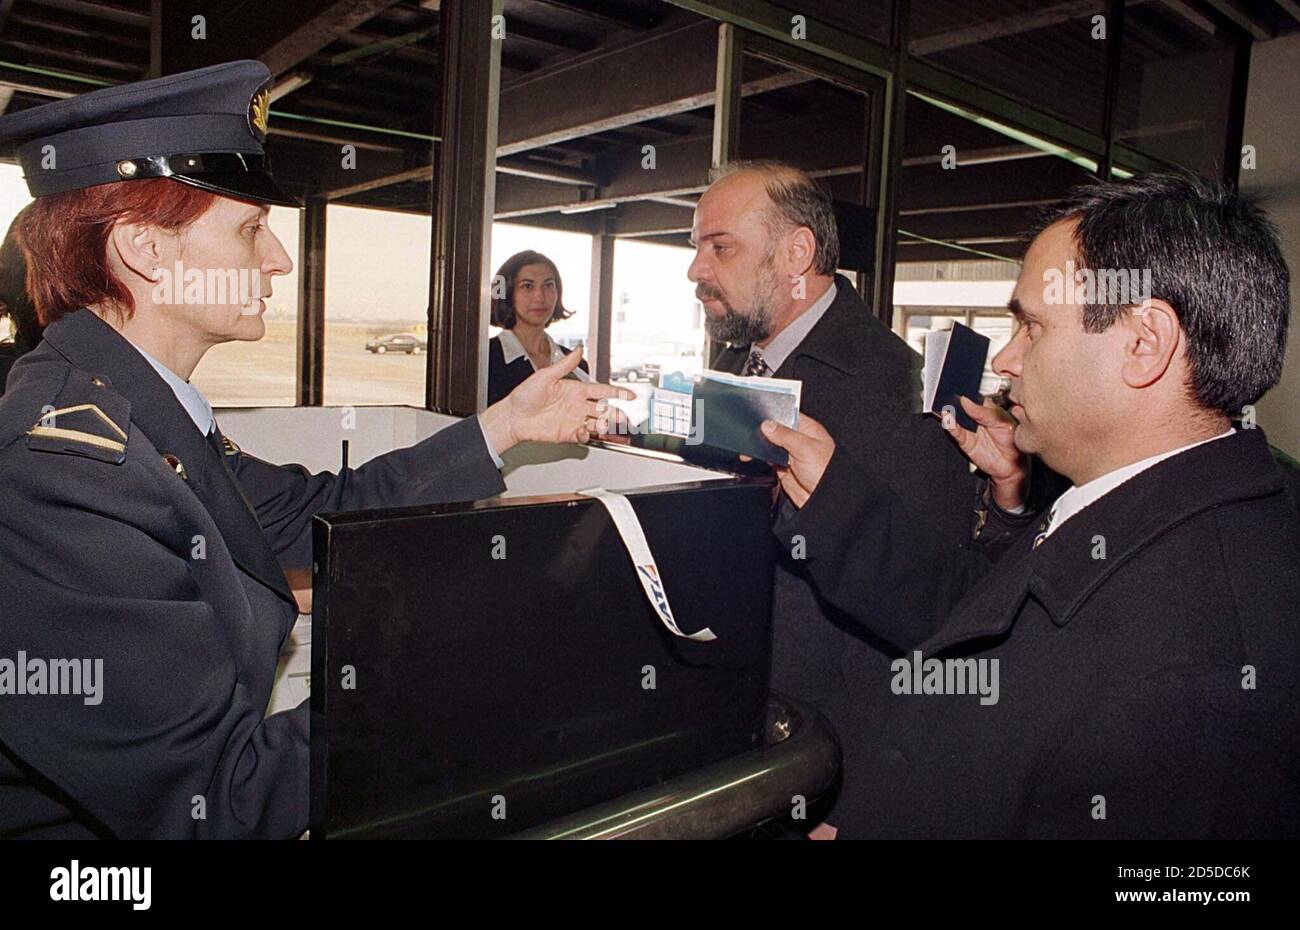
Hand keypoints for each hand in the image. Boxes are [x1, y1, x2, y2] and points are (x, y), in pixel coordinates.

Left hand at [481, 348, 631, 451]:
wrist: (513, 417)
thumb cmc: (525, 395)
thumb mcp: (545, 375)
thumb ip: (565, 364)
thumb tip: (578, 349)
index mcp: (575, 390)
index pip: (602, 390)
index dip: (617, 393)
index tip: (630, 395)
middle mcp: (577, 405)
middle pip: (604, 409)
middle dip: (617, 414)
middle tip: (625, 419)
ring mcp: (573, 420)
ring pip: (597, 423)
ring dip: (605, 425)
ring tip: (606, 426)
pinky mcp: (567, 433)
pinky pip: (584, 435)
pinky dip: (587, 434)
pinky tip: (584, 431)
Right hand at [759, 413, 835, 508]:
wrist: (826, 498)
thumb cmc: (828, 471)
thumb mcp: (806, 448)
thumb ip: (785, 435)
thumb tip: (768, 425)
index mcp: (808, 430)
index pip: (788, 416)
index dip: (774, 415)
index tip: (759, 415)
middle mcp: (799, 441)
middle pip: (776, 431)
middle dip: (763, 432)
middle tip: (751, 433)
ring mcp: (790, 456)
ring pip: (770, 446)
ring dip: (760, 447)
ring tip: (749, 446)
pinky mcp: (784, 470)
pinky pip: (768, 461)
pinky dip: (760, 459)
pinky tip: (754, 457)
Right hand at [943, 395, 1027, 510]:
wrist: (1013, 464)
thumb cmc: (1012, 440)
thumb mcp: (1002, 421)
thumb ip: (984, 412)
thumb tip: (966, 401)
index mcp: (986, 408)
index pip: (972, 396)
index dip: (964, 391)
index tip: (956, 386)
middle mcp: (975, 418)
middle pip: (960, 407)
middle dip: (951, 401)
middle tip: (945, 394)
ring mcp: (969, 429)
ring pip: (955, 419)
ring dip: (948, 413)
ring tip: (944, 406)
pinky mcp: (965, 442)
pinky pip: (956, 433)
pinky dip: (951, 427)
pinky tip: (948, 420)